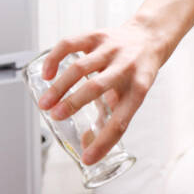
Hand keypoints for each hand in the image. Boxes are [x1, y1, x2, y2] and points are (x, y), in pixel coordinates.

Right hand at [35, 18, 166, 164]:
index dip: (104, 142)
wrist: (150, 37)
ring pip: (81, 67)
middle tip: (54, 117)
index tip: (87, 158)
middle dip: (72, 103)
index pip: (121, 121)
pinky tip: (47, 74)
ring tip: (44, 104)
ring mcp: (111, 49)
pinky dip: (55, 59)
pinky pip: (71, 45)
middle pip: (96, 87)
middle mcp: (126, 68)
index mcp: (139, 89)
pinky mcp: (97, 35)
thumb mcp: (133, 95)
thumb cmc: (137, 74)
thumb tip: (89, 147)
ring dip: (59, 86)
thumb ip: (111, 118)